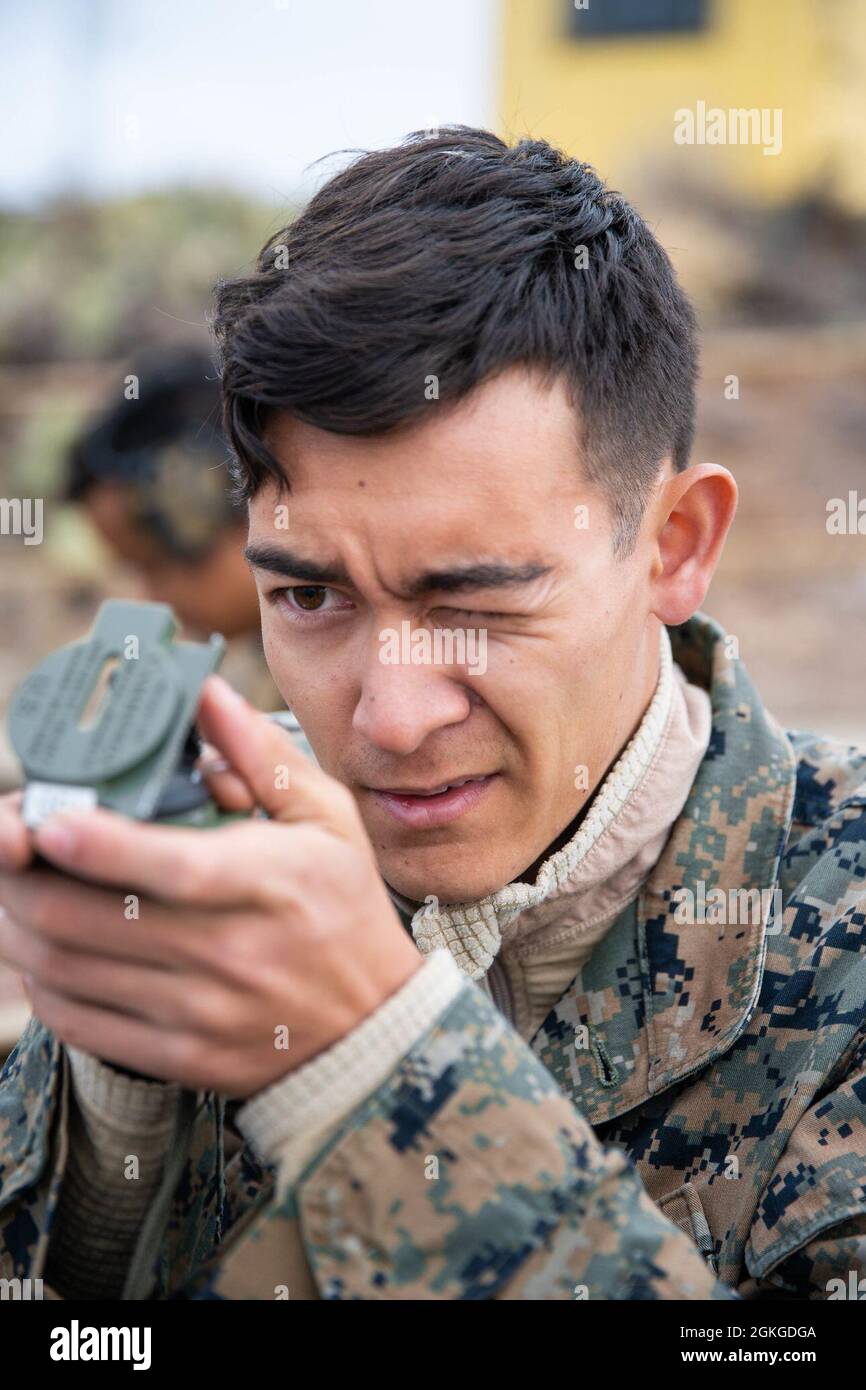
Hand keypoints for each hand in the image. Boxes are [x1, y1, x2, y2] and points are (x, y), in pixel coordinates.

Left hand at [0, 677, 421, 1096]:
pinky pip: (80, 1021)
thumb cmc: (344, 906)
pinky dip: (40, 981)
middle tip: (8, 838)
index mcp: (272, 884)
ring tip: (13, 884)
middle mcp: (232, 954)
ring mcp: (201, 1014)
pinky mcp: (179, 1058)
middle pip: (90, 920)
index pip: (174, 868)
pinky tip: (38, 946)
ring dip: (17, 923)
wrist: (373, 1027)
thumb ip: (260, 756)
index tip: (48, 820)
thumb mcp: (327, 818)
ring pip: (69, 970)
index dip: (100, 846)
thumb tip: (204, 691)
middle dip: (23, 875)